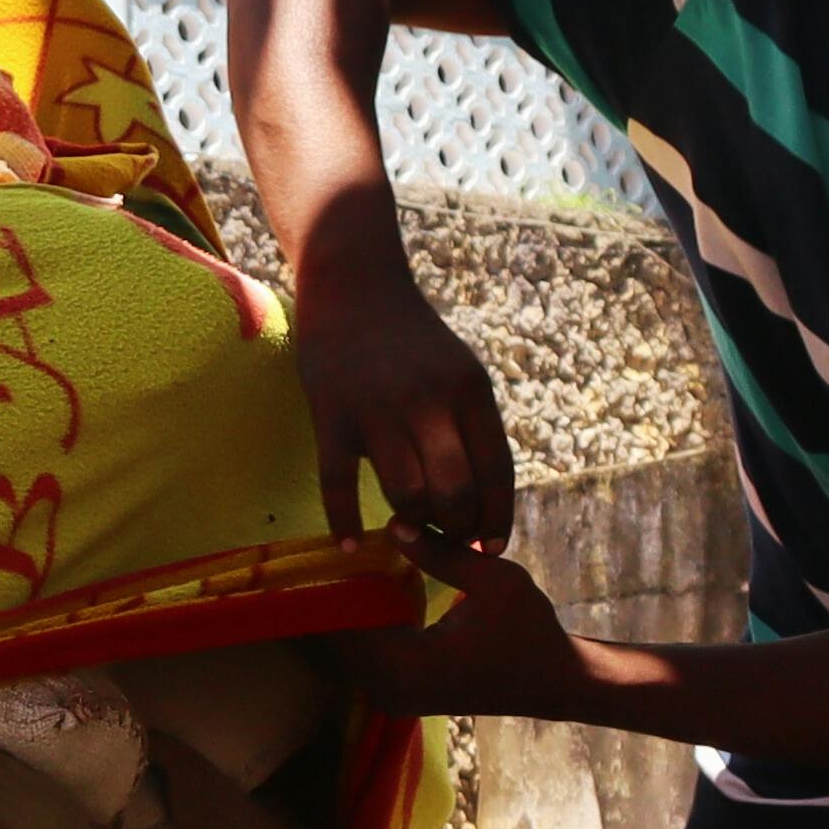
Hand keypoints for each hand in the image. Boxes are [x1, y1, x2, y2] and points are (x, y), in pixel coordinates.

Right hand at [293, 264, 517, 552]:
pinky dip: (345, 524)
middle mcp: (429, 400)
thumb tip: (482, 498)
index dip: (497, 518)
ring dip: (410, 525)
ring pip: (405, 495)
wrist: (352, 283)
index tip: (490, 546)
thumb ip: (470, 426)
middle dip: (454, 528)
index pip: (497, 471)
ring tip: (406, 530)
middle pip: (455, 492)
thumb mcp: (457, 370)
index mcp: (470, 389)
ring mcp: (377, 409)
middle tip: (443, 536)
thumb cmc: (410, 338)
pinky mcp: (331, 415)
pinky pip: (339, 486)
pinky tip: (352, 545)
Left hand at [329, 545, 581, 721]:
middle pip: (335, 640)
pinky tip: (366, 591)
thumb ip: (441, 554)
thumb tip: (392, 524)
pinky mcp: (399, 694)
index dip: (335, 585)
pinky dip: (360, 627)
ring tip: (347, 568)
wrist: (553, 682)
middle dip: (333, 598)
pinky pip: (362, 657)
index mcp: (409, 666)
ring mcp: (392, 697)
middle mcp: (391, 690)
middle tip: (331, 553)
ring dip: (344, 612)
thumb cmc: (529, 631)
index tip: (332, 549)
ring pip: (344, 651)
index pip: (345, 623)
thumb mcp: (495, 580)